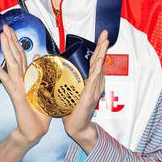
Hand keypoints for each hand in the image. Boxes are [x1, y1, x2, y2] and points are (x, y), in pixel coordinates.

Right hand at [0, 24, 49, 146]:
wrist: (34, 130)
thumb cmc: (39, 111)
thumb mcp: (45, 88)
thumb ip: (41, 72)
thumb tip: (38, 56)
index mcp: (27, 77)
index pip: (21, 56)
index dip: (17, 42)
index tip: (12, 30)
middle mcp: (19, 80)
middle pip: (14, 56)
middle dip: (10, 40)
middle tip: (5, 26)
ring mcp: (16, 86)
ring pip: (10, 64)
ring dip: (6, 50)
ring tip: (2, 36)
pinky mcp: (15, 95)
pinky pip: (7, 81)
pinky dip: (0, 71)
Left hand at [62, 30, 108, 152]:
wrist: (77, 127)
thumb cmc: (72, 111)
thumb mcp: (68, 91)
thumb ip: (65, 80)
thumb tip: (56, 69)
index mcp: (90, 81)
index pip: (94, 62)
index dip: (97, 49)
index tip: (100, 37)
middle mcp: (95, 83)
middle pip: (99, 61)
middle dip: (102, 46)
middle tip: (105, 34)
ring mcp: (94, 89)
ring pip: (98, 68)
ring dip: (101, 54)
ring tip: (104, 42)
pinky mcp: (90, 96)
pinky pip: (94, 80)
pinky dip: (97, 70)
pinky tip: (99, 62)